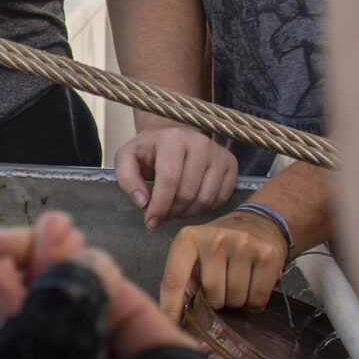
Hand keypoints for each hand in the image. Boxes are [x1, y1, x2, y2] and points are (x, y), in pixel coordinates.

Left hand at [115, 125, 238, 227]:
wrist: (173, 137)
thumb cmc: (149, 150)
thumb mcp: (128, 158)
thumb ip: (127, 178)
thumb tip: (143, 202)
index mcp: (173, 138)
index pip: (169, 180)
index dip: (159, 206)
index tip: (150, 221)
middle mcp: (200, 143)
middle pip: (187, 193)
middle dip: (171, 211)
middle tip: (161, 215)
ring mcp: (218, 153)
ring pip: (205, 199)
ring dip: (187, 213)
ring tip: (174, 209)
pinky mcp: (231, 164)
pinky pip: (220, 199)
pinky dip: (204, 209)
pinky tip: (190, 204)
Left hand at [160, 210, 291, 319]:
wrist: (260, 222)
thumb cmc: (221, 245)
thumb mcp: (195, 253)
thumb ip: (182, 280)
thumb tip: (174, 321)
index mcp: (188, 238)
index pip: (174, 280)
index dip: (170, 309)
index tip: (172, 330)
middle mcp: (215, 238)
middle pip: (212, 297)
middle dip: (217, 302)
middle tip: (222, 289)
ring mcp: (243, 244)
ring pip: (236, 300)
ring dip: (236, 302)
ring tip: (237, 284)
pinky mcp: (268, 254)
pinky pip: (258, 299)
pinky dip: (254, 303)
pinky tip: (252, 287)